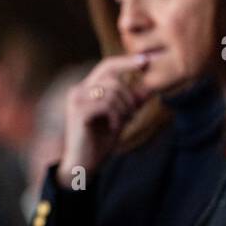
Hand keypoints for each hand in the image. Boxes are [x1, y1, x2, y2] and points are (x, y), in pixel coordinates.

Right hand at [57, 54, 153, 185]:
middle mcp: (78, 90)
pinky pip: (106, 105)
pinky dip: (116, 116)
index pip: (107, 66)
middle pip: (111, 76)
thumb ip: (130, 103)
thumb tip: (149, 87)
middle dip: (129, 93)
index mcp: (86, 89)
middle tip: (135, 111)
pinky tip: (114, 128)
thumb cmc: (99, 143)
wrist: (83, 165)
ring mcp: (76, 100)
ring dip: (124, 107)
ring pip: (111, 91)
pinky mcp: (78, 112)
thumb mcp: (120, 118)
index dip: (126, 62)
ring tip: (123, 122)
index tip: (146, 60)